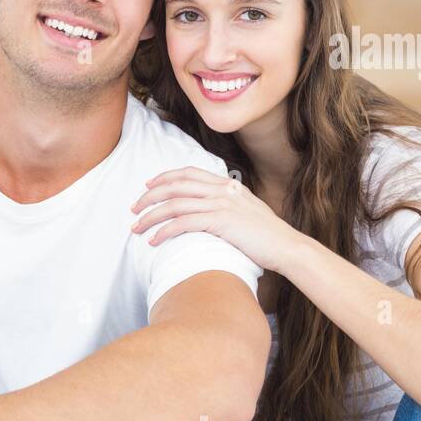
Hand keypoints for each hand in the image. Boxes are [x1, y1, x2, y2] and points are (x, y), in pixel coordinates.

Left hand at [129, 166, 301, 271]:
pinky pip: (183, 223)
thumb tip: (208, 211)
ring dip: (151, 216)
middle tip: (134, 209)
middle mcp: (223, 190)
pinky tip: (154, 240)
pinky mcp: (220, 221)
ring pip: (174, 204)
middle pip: (175, 186)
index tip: (148, 186)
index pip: (189, 173)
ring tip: (137, 228)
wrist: (287, 247)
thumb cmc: (267, 236)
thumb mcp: (246, 211)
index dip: (165, 177)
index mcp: (228, 184)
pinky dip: (164, 231)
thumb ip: (227, 204)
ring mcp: (222, 204)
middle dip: (149, 197)